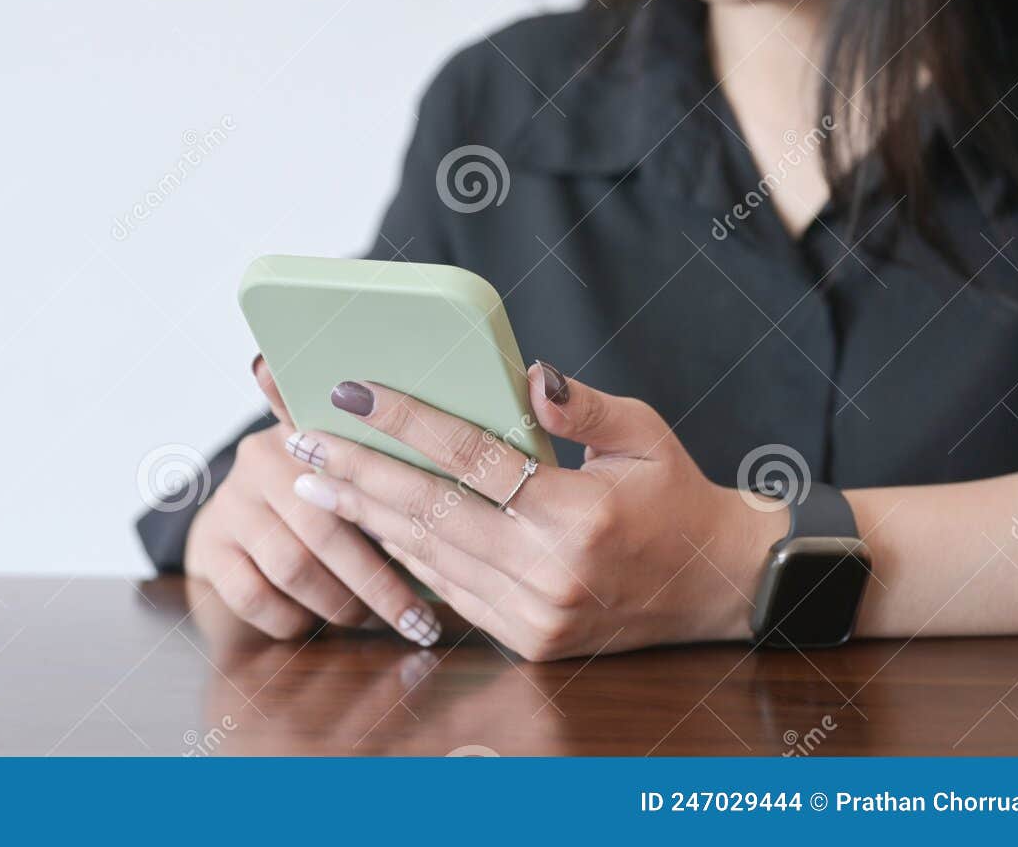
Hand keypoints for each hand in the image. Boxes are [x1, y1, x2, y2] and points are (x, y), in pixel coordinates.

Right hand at [183, 357, 444, 644]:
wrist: (231, 525)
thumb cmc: (316, 501)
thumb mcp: (347, 473)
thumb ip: (386, 475)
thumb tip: (459, 492)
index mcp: (307, 427)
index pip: (354, 463)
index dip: (399, 510)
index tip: (445, 554)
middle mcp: (261, 457)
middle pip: (325, 525)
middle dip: (378, 582)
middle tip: (415, 620)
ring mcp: (230, 502)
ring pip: (291, 566)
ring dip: (338, 604)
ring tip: (369, 621)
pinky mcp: (208, 547)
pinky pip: (252, 595)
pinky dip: (290, 619)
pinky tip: (311, 623)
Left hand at [282, 363, 784, 659]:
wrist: (717, 588)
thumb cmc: (676, 498)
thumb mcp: (644, 434)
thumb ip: (582, 405)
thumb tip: (526, 375)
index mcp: (578, 514)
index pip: (471, 458)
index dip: (407, 420)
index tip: (355, 389)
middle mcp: (549, 571)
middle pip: (430, 511)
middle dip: (357, 472)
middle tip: (299, 440)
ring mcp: (535, 615)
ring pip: (428, 557)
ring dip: (365, 516)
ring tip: (313, 481)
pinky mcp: (528, 641)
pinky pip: (449, 592)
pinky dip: (404, 555)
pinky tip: (365, 525)